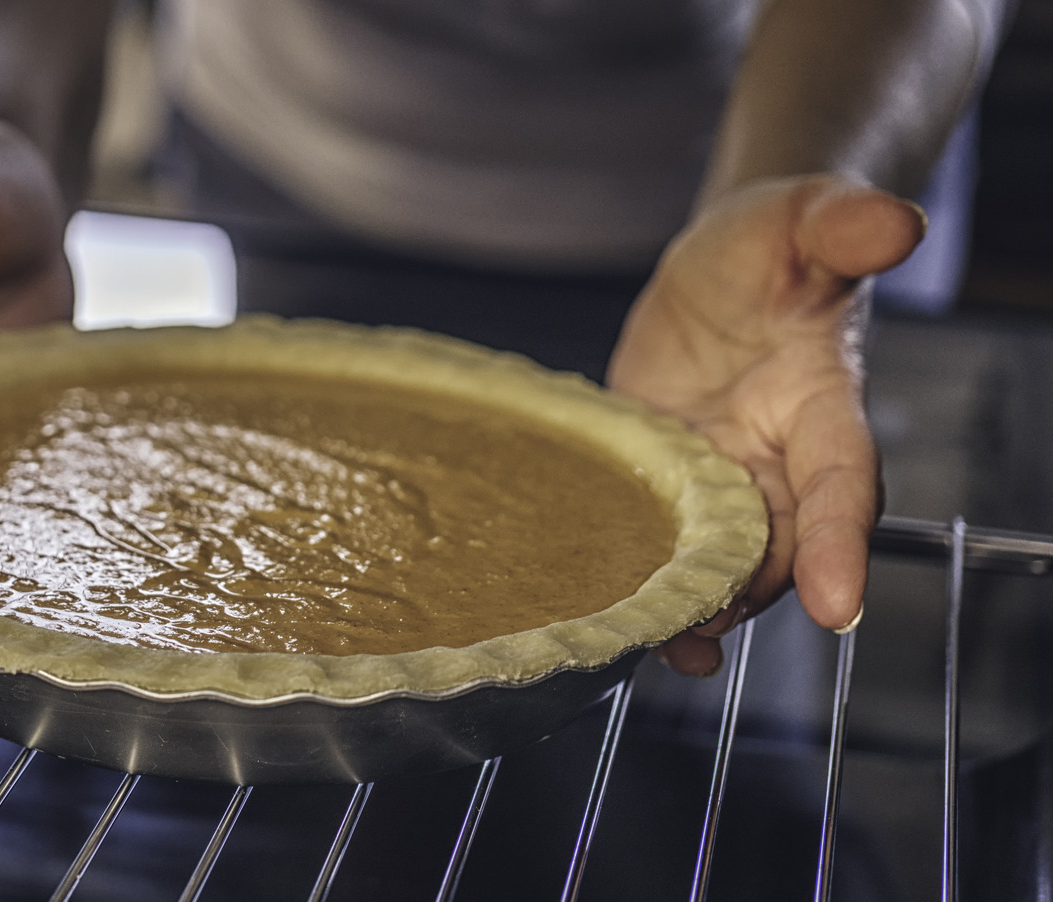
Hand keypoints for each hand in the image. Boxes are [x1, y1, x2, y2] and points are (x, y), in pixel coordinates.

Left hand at [608, 175, 924, 675]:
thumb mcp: (800, 218)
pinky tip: (625, 627)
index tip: (838, 605)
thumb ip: (841, 224)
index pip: (843, 482)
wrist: (717, 269)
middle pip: (779, 545)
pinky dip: (652, 590)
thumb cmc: (770, 245)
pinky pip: (663, 546)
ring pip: (723, 562)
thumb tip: (892, 221)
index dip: (840, 542)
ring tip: (672, 644)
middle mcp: (777, 459)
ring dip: (701, 606)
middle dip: (754, 593)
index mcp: (824, 405)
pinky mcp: (662, 487)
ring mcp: (718, 480)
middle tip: (712, 627)